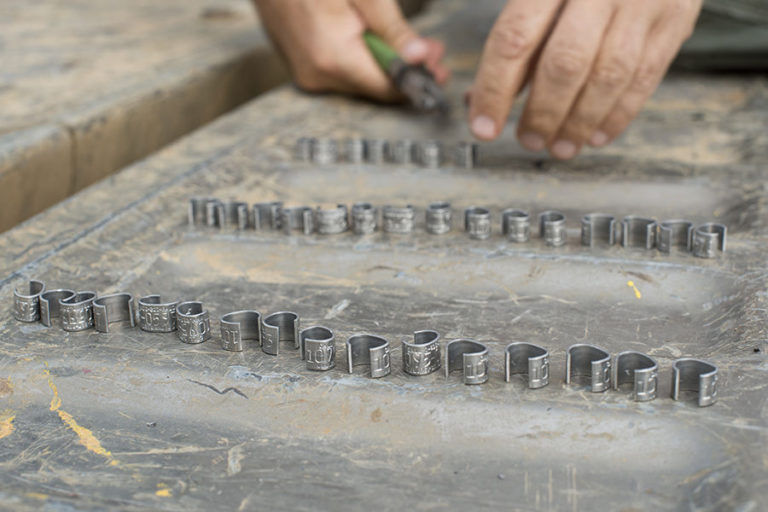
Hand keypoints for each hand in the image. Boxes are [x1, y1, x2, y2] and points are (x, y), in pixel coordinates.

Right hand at [252, 0, 448, 101]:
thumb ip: (392, 29)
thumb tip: (419, 58)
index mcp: (334, 58)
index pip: (388, 88)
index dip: (418, 80)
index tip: (438, 66)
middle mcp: (318, 76)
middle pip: (376, 88)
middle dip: (406, 70)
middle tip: (430, 49)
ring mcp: (308, 75)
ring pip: (361, 80)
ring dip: (386, 64)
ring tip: (408, 43)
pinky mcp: (304, 67)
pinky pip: (344, 72)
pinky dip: (364, 60)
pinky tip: (376, 41)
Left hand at [469, 0, 702, 158]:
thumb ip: (517, 37)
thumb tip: (482, 98)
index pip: (515, 38)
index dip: (495, 89)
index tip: (484, 126)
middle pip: (565, 63)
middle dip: (542, 113)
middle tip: (528, 140)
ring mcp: (644, 1)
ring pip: (609, 76)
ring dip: (579, 123)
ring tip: (560, 147)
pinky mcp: (676, 18)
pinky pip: (646, 76)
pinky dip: (619, 114)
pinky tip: (595, 134)